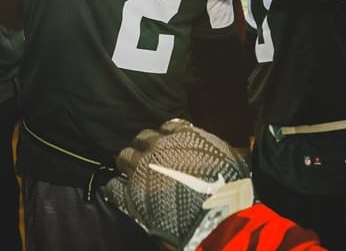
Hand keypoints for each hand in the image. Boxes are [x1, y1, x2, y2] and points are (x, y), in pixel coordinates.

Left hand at [100, 119, 252, 250]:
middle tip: (147, 159)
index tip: (166, 144)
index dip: (166, 137)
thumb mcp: (231, 158)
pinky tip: (118, 190)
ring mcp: (142, 170)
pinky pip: (114, 186)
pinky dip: (115, 188)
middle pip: (142, 139)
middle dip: (144, 147)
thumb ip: (217, 148)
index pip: (167, 127)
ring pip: (123, 157)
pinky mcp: (130, 195)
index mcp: (183, 136)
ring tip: (130, 171)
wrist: (216, 217)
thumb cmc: (229, 189)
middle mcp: (159, 148)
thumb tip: (224, 146)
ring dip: (127, 163)